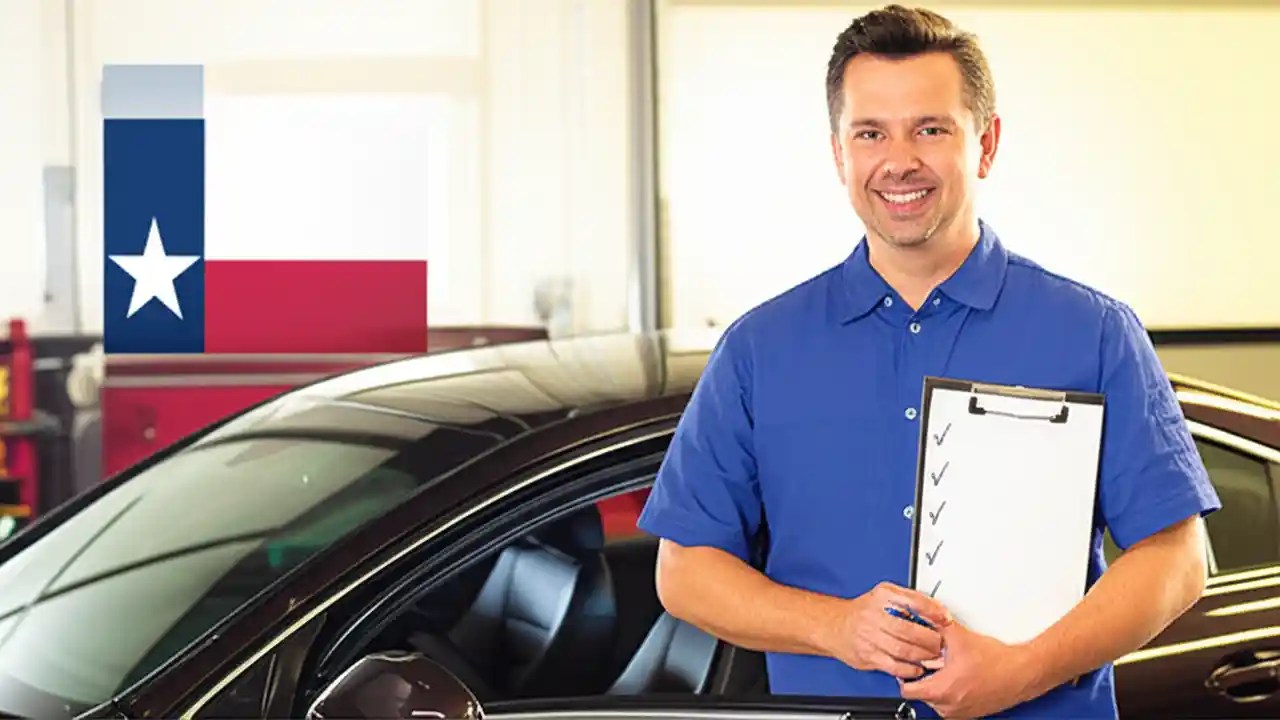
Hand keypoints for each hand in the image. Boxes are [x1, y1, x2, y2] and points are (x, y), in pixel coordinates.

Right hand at [826, 582, 953, 680]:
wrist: (833, 625)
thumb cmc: (863, 611)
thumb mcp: (884, 594)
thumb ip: (910, 599)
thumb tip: (937, 610)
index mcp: (882, 596)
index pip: (913, 601)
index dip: (933, 611)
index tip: (945, 619)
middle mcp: (874, 615)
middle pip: (909, 629)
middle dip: (930, 639)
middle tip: (940, 643)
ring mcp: (870, 636)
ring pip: (903, 649)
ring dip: (922, 655)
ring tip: (932, 656)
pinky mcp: (868, 655)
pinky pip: (894, 665)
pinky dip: (910, 669)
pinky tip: (916, 667)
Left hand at [899, 620, 1038, 718]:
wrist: (1021, 672)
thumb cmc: (996, 661)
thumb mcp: (959, 636)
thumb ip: (935, 624)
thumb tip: (920, 614)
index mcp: (941, 690)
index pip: (906, 689)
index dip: (905, 673)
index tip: (911, 662)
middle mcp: (948, 706)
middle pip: (920, 694)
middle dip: (923, 677)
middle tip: (932, 662)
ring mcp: (959, 712)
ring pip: (935, 701)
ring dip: (937, 686)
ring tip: (948, 669)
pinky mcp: (970, 713)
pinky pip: (950, 705)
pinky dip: (951, 693)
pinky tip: (960, 677)